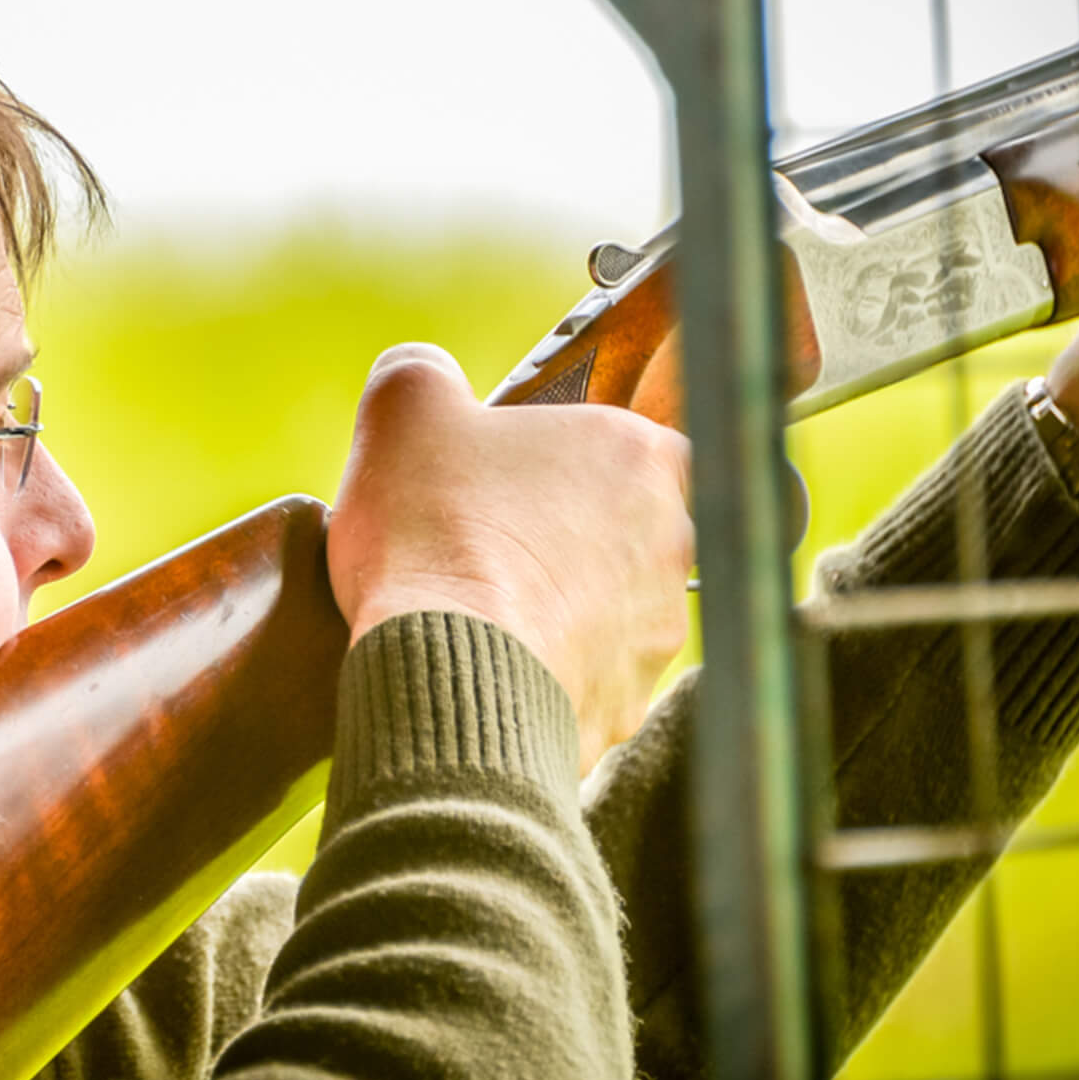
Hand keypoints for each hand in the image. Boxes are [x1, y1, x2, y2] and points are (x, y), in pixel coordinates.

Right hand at [327, 343, 693, 767]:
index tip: (505, 481)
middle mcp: (674, 542)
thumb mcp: (404, 411)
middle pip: (616, 528)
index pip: (620, 442)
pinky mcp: (629, 706)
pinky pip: (583, 680)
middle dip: (556, 538)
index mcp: (640, 453)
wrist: (445, 676)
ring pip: (603, 609)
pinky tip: (483, 667)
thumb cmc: (435, 533)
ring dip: (550, 609)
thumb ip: (422, 373)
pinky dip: (540, 675)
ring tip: (474, 613)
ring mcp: (656, 633)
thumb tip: (423, 374)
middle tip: (478, 546)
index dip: (557, 460)